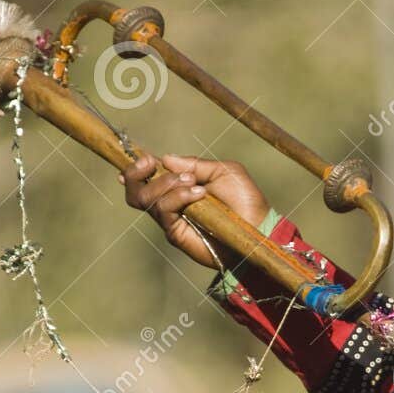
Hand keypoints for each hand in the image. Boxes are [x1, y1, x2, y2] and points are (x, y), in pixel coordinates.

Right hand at [121, 154, 270, 268]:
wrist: (257, 228)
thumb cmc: (245, 199)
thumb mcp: (223, 171)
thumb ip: (195, 164)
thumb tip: (166, 158)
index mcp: (178, 186)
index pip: (146, 176)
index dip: (136, 167)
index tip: (145, 158)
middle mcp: (170, 203)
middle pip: (136, 189)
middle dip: (139, 173)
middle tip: (154, 164)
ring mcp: (171, 219)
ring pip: (147, 199)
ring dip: (166, 183)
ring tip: (192, 182)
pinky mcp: (175, 233)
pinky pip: (163, 211)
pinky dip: (178, 197)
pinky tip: (198, 194)